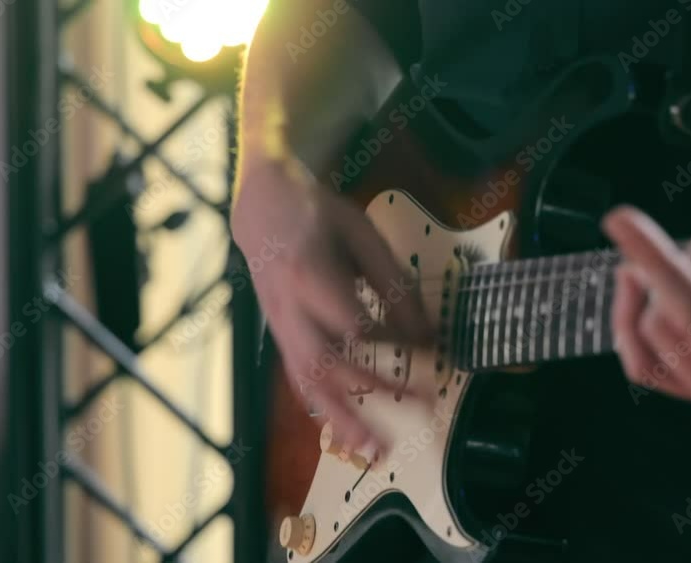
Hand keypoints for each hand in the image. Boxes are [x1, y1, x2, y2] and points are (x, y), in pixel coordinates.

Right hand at [232, 159, 434, 452]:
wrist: (262, 208)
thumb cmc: (317, 215)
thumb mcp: (360, 233)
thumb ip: (392, 281)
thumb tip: (425, 332)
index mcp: (309, 274)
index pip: (352, 322)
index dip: (392, 341)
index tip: (428, 347)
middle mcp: (290, 310)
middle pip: (324, 365)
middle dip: (367, 396)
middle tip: (412, 412)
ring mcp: (280, 329)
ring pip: (306, 383)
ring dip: (341, 420)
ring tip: (372, 449)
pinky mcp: (280, 339)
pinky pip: (300, 381)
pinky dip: (325, 409)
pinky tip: (349, 431)